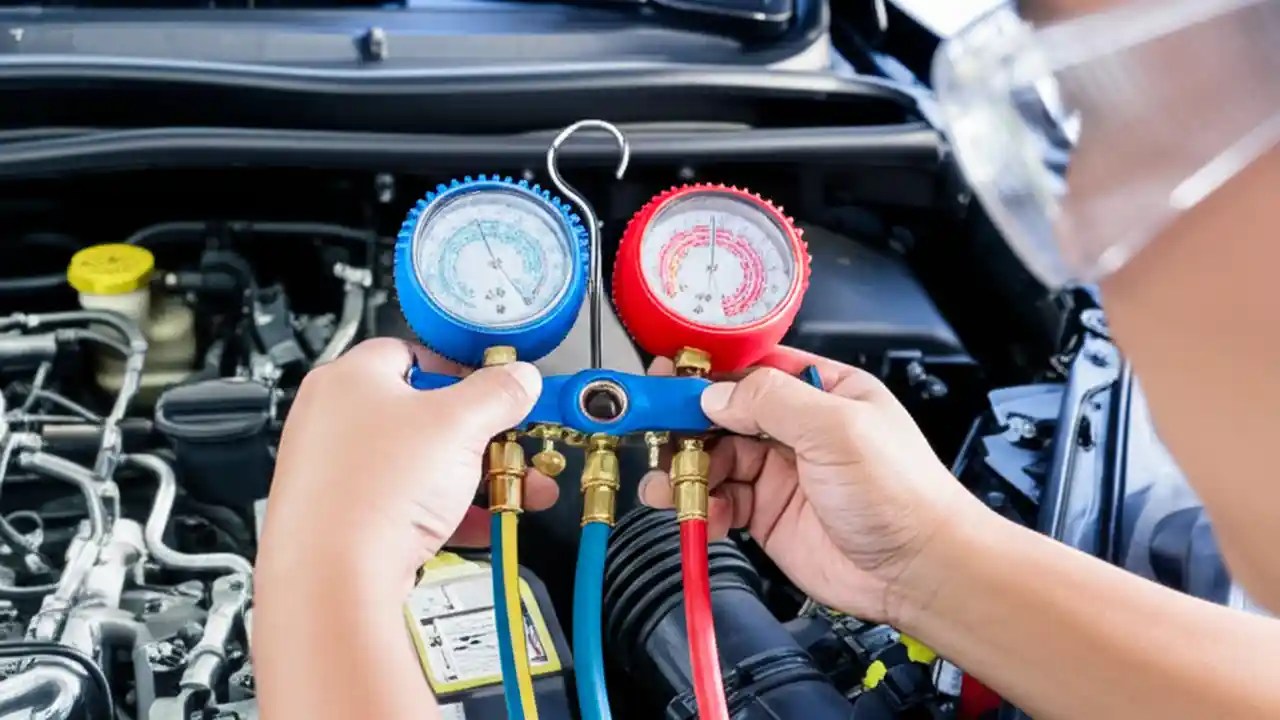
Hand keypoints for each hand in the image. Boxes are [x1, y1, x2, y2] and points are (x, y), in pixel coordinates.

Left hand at [256, 338, 558, 596]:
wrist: (332, 577)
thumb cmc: (373, 491)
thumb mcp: (459, 426)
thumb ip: (498, 393)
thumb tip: (519, 378)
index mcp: (350, 378)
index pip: (414, 353)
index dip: (461, 371)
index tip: (497, 391)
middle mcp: (334, 420)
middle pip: (424, 414)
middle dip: (481, 437)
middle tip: (513, 449)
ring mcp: (336, 472)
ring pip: (420, 465)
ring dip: (474, 478)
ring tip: (512, 492)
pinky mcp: (345, 518)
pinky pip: (406, 504)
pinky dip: (447, 511)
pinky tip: (482, 525)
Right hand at [640, 347, 984, 622]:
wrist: (918, 570)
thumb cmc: (903, 494)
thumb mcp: (838, 428)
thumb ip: (773, 402)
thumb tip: (718, 394)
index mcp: (822, 391)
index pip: (753, 368)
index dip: (709, 372)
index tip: (670, 377)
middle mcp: (798, 428)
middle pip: (724, 414)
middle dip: (687, 423)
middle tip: (654, 429)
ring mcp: (780, 472)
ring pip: (715, 459)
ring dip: (686, 468)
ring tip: (667, 480)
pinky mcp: (769, 515)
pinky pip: (721, 502)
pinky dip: (701, 506)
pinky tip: (696, 510)